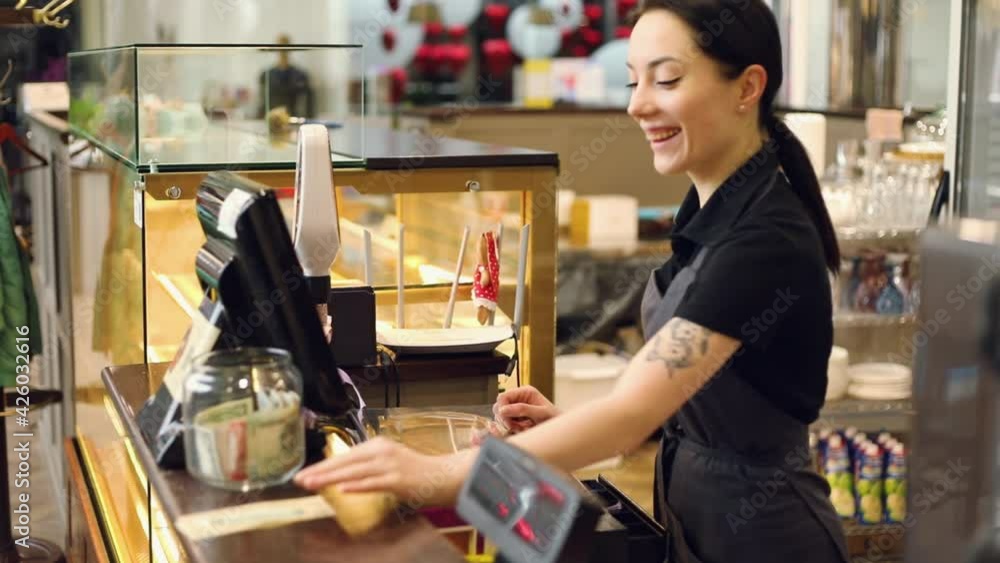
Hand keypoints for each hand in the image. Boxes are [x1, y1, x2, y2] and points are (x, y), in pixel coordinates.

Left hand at [293, 437, 465, 507]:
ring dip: (331, 478)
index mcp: (377, 445)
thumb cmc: (414, 471)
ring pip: (354, 472)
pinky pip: (373, 483)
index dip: (323, 465)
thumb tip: (341, 475)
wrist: (442, 475)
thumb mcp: (387, 462)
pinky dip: (357, 486)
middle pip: (345, 462)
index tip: (305, 473)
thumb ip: (366, 466)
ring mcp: (389, 465)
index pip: (344, 456)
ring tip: (312, 484)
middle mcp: (381, 451)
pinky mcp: (397, 479)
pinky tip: (342, 489)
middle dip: (321, 471)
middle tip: (300, 479)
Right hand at [493, 385, 558, 432]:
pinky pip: (506, 424)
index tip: (507, 421)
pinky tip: (522, 429)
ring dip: (509, 425)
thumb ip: (522, 409)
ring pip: (501, 417)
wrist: (560, 429)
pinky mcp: (516, 418)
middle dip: (505, 419)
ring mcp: (516, 408)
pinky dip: (512, 428)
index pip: (503, 397)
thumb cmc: (554, 418)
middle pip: (499, 407)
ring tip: (523, 427)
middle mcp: (519, 398)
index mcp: (525, 392)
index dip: (502, 409)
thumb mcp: (540, 413)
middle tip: (516, 426)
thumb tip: (504, 409)